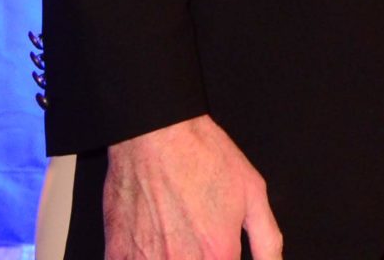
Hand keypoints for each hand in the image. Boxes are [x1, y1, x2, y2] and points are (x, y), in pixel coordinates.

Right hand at [103, 114, 280, 259]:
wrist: (156, 136)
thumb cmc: (202, 159)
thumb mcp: (253, 194)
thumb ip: (267, 242)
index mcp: (217, 255)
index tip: (220, 257)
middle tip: (198, 247)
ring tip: (176, 244)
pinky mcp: (116, 254)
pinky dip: (143, 259)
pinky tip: (154, 247)